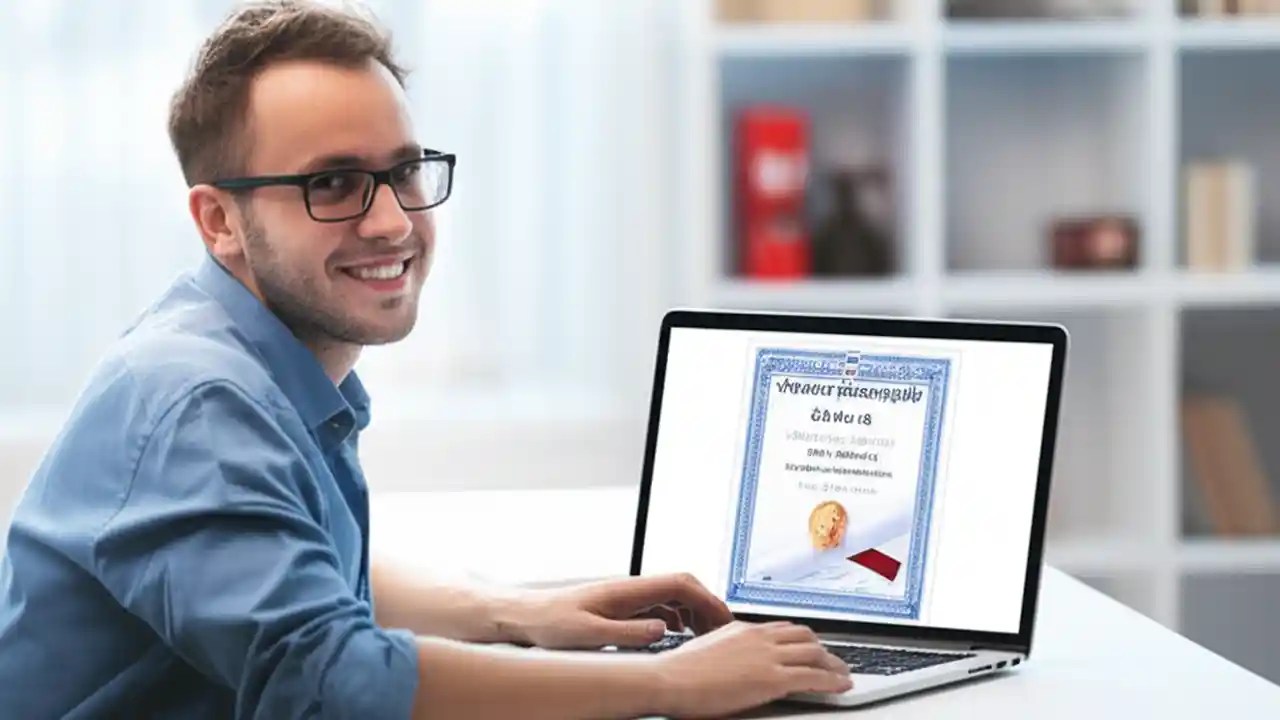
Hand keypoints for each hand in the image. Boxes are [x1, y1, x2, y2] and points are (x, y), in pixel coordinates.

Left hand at [509, 573, 733, 649]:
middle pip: (682, 588)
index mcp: (627, 590)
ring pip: (671, 598)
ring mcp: (625, 597)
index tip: (723, 619)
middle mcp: (630, 590)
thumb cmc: (549, 622)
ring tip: (705, 638)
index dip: (706, 599)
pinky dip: (676, 620)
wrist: (524, 616)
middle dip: (707, 607)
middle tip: (723, 632)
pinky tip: (677, 637)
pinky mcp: (619, 608)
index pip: (680, 584)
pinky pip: (657, 608)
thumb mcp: (587, 633)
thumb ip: (626, 632)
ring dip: (693, 614)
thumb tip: (663, 629)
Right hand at [652, 621, 852, 717]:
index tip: (807, 645)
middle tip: (831, 659)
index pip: (781, 627)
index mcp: (742, 629)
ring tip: (842, 673)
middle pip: (803, 635)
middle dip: (821, 647)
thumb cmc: (679, 671)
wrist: (670, 678)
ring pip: (814, 652)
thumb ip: (726, 650)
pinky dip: (833, 680)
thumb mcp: (707, 650)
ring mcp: (767, 656)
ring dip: (833, 663)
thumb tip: (732, 660)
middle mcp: (759, 637)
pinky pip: (813, 676)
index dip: (800, 638)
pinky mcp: (773, 678)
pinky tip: (841, 685)